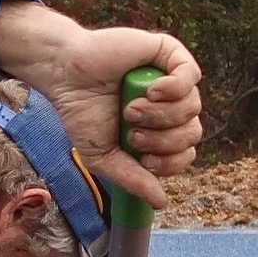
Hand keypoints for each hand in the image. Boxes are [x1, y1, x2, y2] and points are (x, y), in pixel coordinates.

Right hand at [0, 0, 203, 208]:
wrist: (64, 77)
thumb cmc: (82, 113)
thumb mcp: (104, 157)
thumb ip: (133, 180)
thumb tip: (161, 203)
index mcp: (158, 130)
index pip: (185, 152)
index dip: (170, 161)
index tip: (143, 157)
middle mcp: (170, 106)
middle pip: (193, 132)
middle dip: (163, 139)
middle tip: (132, 131)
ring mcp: (171, 79)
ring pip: (192, 107)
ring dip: (160, 114)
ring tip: (131, 108)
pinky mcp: (168, 53)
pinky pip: (190, 76)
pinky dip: (174, 88)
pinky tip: (151, 91)